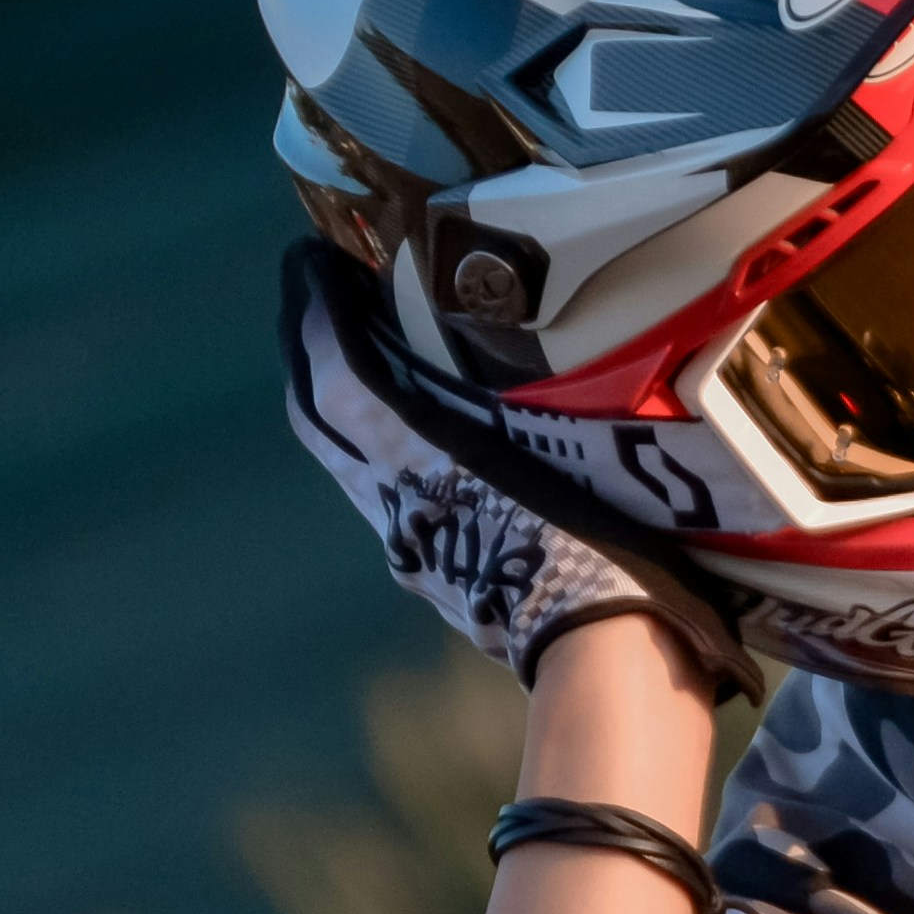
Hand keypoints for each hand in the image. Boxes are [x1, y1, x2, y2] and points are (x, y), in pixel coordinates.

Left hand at [280, 240, 749, 692]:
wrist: (607, 658)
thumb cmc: (603, 538)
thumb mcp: (579, 438)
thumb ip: (540, 379)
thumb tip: (545, 311)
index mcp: (415, 454)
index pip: (338, 370)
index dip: (317, 309)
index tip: (311, 256)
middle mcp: (392, 498)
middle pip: (316, 415)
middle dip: (306, 347)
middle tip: (315, 294)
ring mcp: (406, 543)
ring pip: (343, 461)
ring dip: (333, 401)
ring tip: (354, 353)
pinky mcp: (431, 578)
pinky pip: (383, 496)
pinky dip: (378, 448)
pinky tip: (414, 438)